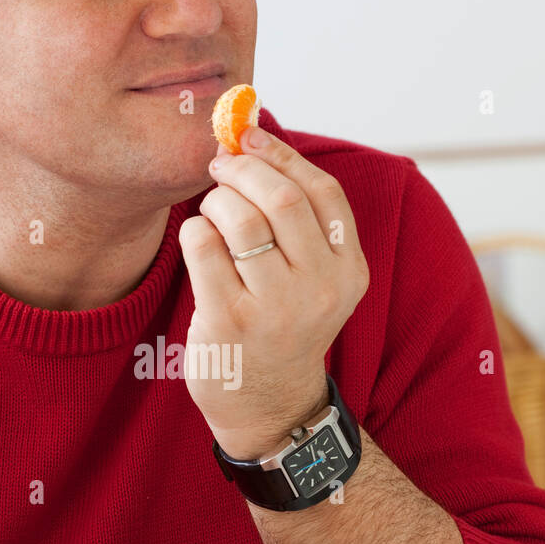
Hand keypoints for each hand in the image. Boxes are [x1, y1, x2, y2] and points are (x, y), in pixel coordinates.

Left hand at [178, 125, 368, 458]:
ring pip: (240, 219)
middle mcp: (320, 289)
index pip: (322, 193)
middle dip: (243, 170)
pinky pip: (203, 246)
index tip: (249, 137)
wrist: (268, 406)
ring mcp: (275, 308)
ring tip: (212, 212)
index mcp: (349, 271)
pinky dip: (195, 230)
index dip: (282, 155)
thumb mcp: (314, 279)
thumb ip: (299, 220)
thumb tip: (253, 137)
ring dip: (216, 201)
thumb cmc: (282, 325)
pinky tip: (199, 242)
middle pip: (281, 199)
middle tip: (220, 167)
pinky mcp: (229, 321)